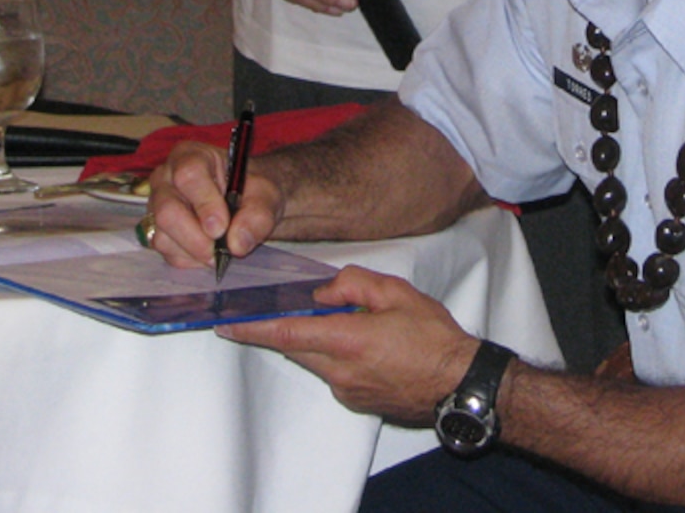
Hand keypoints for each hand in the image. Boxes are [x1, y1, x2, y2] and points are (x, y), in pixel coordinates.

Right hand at [144, 140, 282, 268]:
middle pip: (168, 211)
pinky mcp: (159, 232)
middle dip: (197, 237)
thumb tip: (236, 244)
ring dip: (197, 252)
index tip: (222, 227)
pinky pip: (169, 254)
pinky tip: (211, 251)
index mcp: (190, 156)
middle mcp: (166, 179)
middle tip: (222, 250)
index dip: (204, 203)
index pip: (188, 175)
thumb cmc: (253, 191)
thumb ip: (257, 216)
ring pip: (164, 237)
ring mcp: (158, 207)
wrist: (249, 205)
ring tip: (222, 248)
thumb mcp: (266, 196)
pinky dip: (193, 260)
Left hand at [217, 266, 479, 421]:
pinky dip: (333, 354)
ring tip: (336, 319)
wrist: (458, 383)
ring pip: (313, 359)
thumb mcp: (399, 293)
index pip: (287, 332)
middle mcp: (339, 371)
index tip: (226, 322)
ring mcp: (346, 390)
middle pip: (295, 346)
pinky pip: (331, 372)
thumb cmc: (434, 337)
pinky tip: (360, 342)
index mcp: (347, 340)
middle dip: (280, 328)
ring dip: (312, 339)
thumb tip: (325, 290)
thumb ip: (355, 284)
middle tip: (268, 308)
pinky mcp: (356, 400)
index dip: (253, 327)